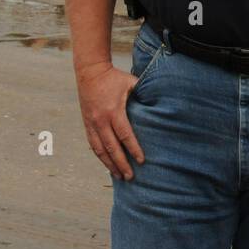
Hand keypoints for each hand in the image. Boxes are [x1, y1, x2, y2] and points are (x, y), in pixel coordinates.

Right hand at [76, 62, 143, 180]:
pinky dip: (100, 156)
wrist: (90, 72)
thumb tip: (162, 103)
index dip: (133, 149)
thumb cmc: (114, 78)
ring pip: (100, 150)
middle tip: (131, 177)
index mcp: (114, 111)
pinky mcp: (86, 124)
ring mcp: (92, 124)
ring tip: (119, 176)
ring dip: (109, 164)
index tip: (142, 161)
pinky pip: (93, 145)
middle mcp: (101, 120)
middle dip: (121, 163)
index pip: (125, 135)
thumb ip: (145, 93)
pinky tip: (107, 165)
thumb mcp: (132, 83)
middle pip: (112, 147)